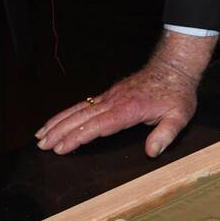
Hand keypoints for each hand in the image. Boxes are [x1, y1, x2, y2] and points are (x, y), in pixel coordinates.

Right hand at [35, 31, 215, 156]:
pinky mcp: (109, 95)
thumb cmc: (176, 92)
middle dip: (60, 131)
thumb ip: (165, 134)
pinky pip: (84, 105)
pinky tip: (58, 121)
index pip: (98, 126)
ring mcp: (110, 97)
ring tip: (40, 135)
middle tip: (42, 144)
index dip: (78, 137)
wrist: (174, 68)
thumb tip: (152, 152)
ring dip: (58, 122)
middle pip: (81, 117)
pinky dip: (68, 113)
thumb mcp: (179, 115)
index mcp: (128, 109)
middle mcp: (114, 101)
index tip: (62, 147)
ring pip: (79, 110)